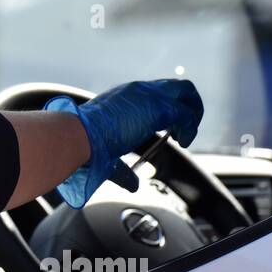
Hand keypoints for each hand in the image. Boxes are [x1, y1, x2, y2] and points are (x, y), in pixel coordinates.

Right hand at [44, 79, 203, 207]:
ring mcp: (149, 95)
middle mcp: (138, 90)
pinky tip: (183, 142)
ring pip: (185, 92)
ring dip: (193, 113)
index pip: (155, 93)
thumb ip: (124, 170)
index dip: (168, 109)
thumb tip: (133, 184)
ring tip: (187, 135)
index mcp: (125, 97)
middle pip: (175, 87)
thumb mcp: (108, 154)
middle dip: (188, 105)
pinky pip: (186, 115)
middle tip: (185, 129)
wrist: (78, 135)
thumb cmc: (85, 143)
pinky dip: (189, 128)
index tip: (170, 128)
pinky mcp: (158, 107)